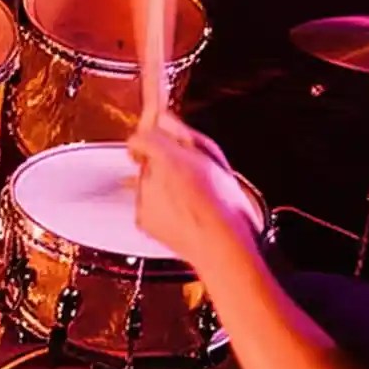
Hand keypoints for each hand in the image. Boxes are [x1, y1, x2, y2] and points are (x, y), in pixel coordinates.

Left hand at [127, 114, 263, 261]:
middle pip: (147, 161)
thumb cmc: (226, 208)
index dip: (151, 136)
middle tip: (190, 177)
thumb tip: (167, 121)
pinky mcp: (143, 219)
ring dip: (163, 188)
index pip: (142, 136)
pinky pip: (147, 206)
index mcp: (169, 158)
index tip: (159, 138)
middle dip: (163, 165)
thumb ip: (185, 136)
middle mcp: (150, 178)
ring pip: (148, 184)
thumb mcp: (215, 160)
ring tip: (191, 200)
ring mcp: (144, 200)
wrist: (222, 247)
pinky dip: (160, 208)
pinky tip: (182, 214)